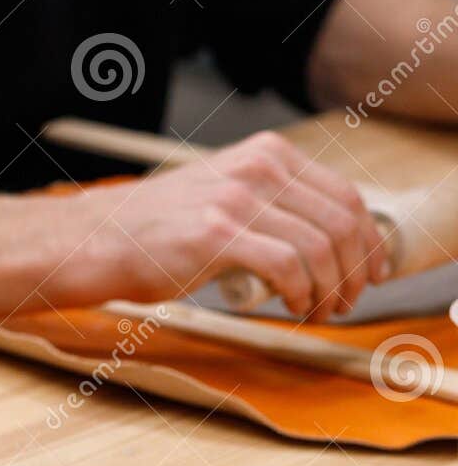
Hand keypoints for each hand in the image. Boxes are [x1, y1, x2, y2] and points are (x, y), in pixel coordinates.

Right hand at [58, 132, 391, 317]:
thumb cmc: (153, 231)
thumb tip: (322, 240)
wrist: (95, 240)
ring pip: (321, 245)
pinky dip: (302, 293)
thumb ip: (269, 205)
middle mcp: (258, 168)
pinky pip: (289, 265)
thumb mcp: (222, 198)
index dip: (368, 239)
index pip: (343, 195)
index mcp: (265, 154)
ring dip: (331, 288)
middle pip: (341, 220)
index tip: (370, 271)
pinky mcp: (219, 234)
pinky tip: (295, 307)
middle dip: (356, 269)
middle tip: (347, 301)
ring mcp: (238, 199)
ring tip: (320, 311)